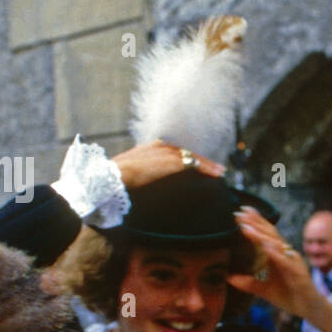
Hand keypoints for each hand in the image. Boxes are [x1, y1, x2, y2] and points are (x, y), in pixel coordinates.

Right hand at [110, 140, 224, 189]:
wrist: (111, 179)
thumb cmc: (116, 182)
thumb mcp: (130, 174)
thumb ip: (141, 174)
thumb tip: (144, 184)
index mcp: (150, 148)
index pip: (175, 152)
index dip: (188, 160)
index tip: (199, 166)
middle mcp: (160, 147)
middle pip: (186, 153)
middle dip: (201, 161)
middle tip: (217, 169)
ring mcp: (167, 154)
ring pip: (193, 157)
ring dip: (207, 165)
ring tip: (220, 172)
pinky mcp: (172, 162)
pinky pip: (194, 164)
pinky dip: (207, 168)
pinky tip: (216, 173)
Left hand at [227, 208, 315, 318]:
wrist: (309, 310)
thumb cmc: (289, 296)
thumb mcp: (263, 290)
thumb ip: (247, 283)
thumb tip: (228, 278)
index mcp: (277, 256)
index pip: (264, 235)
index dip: (253, 223)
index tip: (239, 213)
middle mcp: (285, 254)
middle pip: (269, 234)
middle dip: (255, 222)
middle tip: (240, 212)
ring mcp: (292, 262)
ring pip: (276, 245)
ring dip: (261, 235)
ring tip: (246, 226)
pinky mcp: (298, 273)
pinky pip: (286, 261)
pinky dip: (275, 253)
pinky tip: (266, 246)